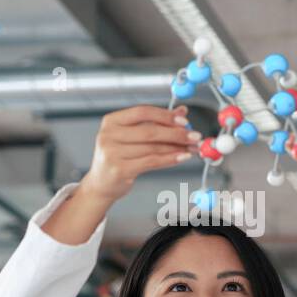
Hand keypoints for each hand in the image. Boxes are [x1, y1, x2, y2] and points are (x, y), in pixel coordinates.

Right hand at [79, 104, 201, 203]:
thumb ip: (155, 123)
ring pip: (153, 148)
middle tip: (195, 136)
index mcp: (111, 121)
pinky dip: (170, 159)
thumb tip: (182, 112)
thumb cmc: (118, 157)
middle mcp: (108, 135)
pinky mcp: (120, 170)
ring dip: (177, 148)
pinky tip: (182, 157)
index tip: (185, 121)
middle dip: (176, 133)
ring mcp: (112, 153)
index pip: (142, 112)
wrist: (101, 184)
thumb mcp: (132, 136)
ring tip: (192, 148)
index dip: (165, 115)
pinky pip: (152, 162)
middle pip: (149, 131)